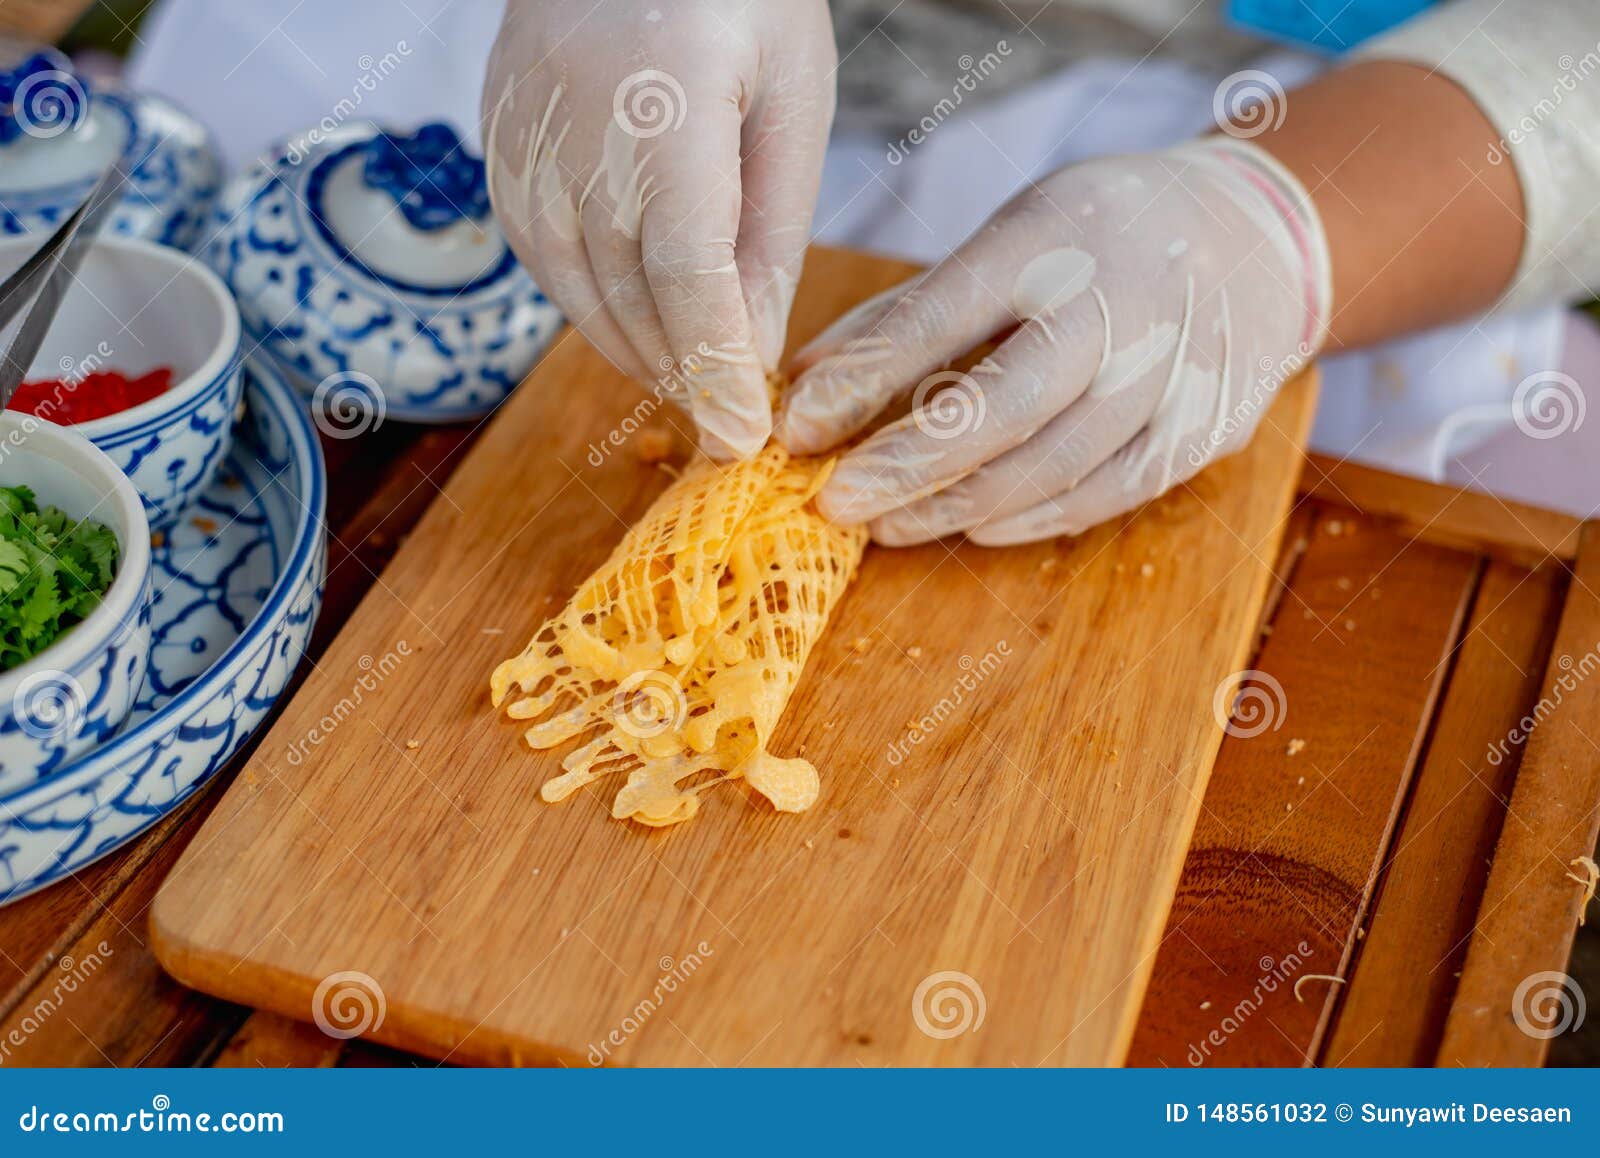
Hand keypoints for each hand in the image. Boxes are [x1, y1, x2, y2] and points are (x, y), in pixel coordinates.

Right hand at [482, 0, 835, 459]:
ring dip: (642, 351)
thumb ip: (771, 231)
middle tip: (732, 422)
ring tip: (695, 379)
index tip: (741, 441)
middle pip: (634, 307)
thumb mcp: (792, 100)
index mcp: (664, 124)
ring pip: (583, 299)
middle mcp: (574, 145)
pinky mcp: (499, 156)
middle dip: (688, 377)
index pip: (688, 287)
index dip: (715, 374)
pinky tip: (641, 318)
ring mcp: (522, 152)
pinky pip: (547, 265)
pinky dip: (597, 306)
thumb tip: (751, 350)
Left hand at [776, 138, 1330, 543]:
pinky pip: (1110, 492)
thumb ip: (912, 310)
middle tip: (833, 504)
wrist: (1258, 238)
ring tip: (886, 525)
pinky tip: (974, 527)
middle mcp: (1121, 304)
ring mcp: (1174, 371)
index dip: (863, 379)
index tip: (795, 428)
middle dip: (907, 463)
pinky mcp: (1205, 428)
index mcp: (1052, 237)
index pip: (941, 314)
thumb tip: (811, 381)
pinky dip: (1035, 517)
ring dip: (958, 505)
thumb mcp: (1010, 234)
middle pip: (1002, 405)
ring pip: (1054, 463)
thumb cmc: (1102, 234)